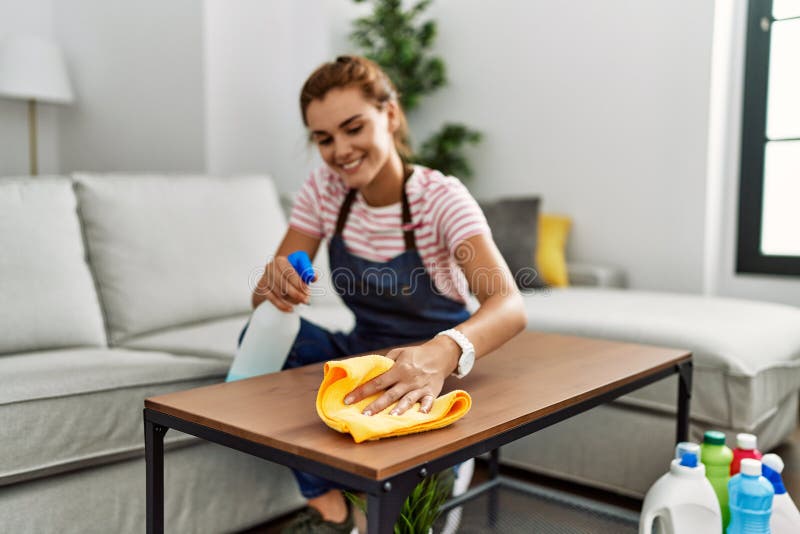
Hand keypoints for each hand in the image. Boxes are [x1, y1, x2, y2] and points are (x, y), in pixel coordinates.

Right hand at [252, 256, 315, 310]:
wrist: (274, 275)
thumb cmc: (289, 272)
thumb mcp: (299, 268)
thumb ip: (307, 272)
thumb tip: (314, 277)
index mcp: (280, 261)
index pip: (289, 273)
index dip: (299, 283)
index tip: (307, 291)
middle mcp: (270, 268)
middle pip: (283, 283)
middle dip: (296, 293)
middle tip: (306, 300)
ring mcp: (265, 278)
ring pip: (279, 292)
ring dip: (291, 299)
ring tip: (300, 302)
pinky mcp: (262, 288)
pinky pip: (272, 299)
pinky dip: (282, 306)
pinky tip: (290, 309)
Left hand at [343, 336, 460, 415]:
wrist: (440, 355)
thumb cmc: (415, 355)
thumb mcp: (399, 353)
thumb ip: (385, 362)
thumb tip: (369, 372)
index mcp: (398, 369)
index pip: (377, 382)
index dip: (362, 391)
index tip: (348, 399)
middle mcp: (408, 379)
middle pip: (390, 394)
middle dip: (377, 405)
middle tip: (364, 415)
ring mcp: (420, 387)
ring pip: (408, 399)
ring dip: (400, 408)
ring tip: (390, 417)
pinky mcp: (432, 392)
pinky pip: (429, 401)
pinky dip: (426, 407)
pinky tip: (420, 414)